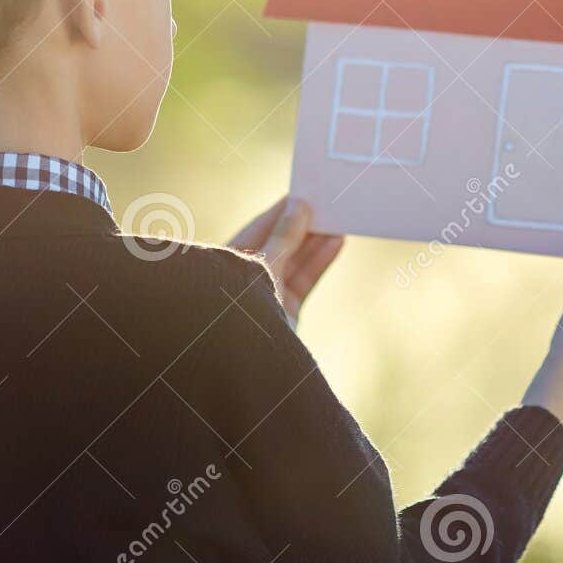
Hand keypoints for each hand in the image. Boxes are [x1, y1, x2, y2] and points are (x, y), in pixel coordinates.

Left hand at [228, 197, 344, 327]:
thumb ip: (283, 238)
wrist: (250, 372)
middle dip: (301, 224)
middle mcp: (243, 280)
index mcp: (224, 266)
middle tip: (326, 200)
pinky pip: (304, 280)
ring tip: (338, 217)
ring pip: (294, 261)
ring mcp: (265, 298)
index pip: (256, 230)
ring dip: (315, 240)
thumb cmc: (241, 316)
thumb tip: (300, 206)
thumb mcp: (263, 269)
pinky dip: (320, 262)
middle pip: (278, 244)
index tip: (302, 190)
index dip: (279, 210)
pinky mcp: (285, 313)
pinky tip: (337, 242)